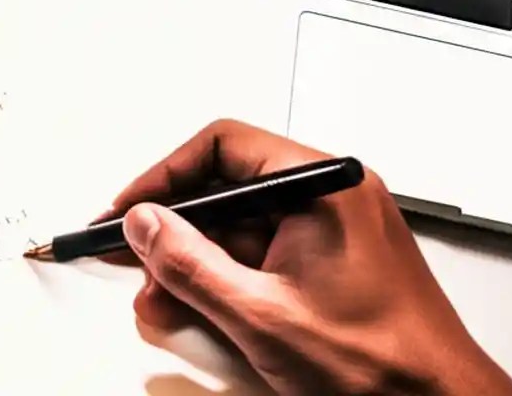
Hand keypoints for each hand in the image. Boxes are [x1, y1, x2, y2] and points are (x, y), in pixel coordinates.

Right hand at [107, 120, 511, 395]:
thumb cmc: (382, 363)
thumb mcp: (260, 314)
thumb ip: (190, 264)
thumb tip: (146, 225)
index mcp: (323, 185)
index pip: (223, 148)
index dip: (164, 178)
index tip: (129, 210)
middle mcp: (332, 195)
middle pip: (229, 190)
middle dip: (177, 233)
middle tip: (137, 263)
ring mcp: (336, 228)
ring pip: (244, 228)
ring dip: (199, 264)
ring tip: (166, 302)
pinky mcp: (335, 260)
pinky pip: (268, 254)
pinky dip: (232, 280)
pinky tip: (206, 311)